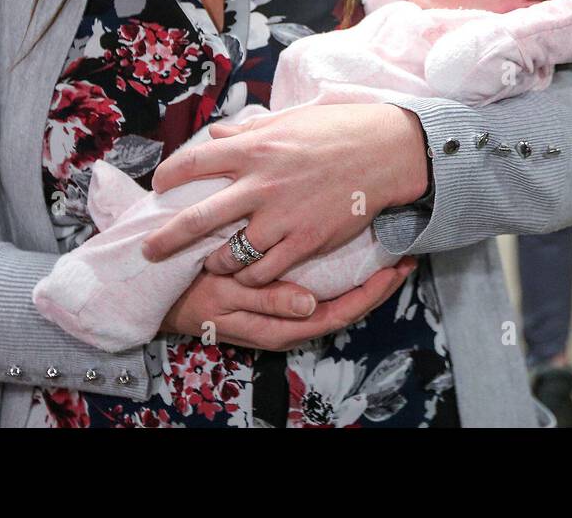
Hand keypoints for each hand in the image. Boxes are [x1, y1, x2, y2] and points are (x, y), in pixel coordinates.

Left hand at [143, 103, 427, 285]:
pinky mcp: (305, 241)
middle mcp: (260, 184)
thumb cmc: (335, 130)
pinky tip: (245, 273)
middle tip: (148, 250)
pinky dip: (249, 277)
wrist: (383, 152)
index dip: (167, 176)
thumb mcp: (287, 121)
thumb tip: (214, 134)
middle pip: (197, 219)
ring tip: (209, 264)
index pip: (193, 163)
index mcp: (254, 148)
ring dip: (214, 263)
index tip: (158, 187)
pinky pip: (264, 270)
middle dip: (166, 239)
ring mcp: (282, 217)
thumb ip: (247, 130)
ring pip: (230, 255)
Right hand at [158, 259, 416, 350]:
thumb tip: (310, 304)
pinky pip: (319, 285)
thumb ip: (267, 301)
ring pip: (336, 295)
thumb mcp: (225, 300)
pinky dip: (339, 267)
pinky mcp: (279, 295)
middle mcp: (291, 321)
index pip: (342, 313)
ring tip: (390, 250)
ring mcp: (287, 309)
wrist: (164, 299)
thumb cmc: (194, 299)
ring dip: (364, 275)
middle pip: (347, 306)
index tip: (397, 271)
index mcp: (284, 326)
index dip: (372, 294)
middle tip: (407, 256)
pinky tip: (349, 246)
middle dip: (379, 284)